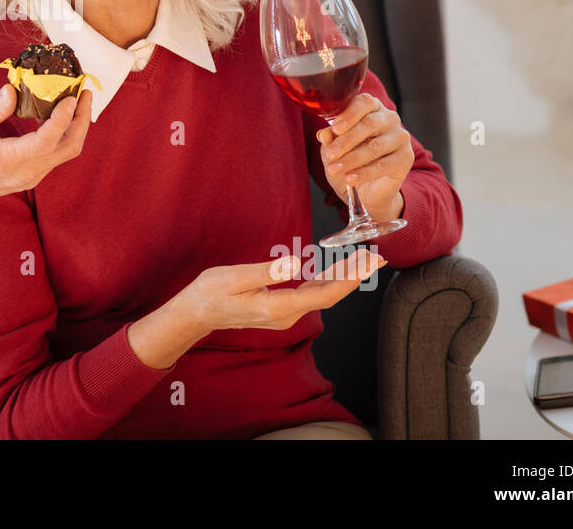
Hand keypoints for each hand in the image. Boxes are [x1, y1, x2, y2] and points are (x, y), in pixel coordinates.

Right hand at [0, 86, 92, 212]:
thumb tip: (13, 89)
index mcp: (7, 160)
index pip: (47, 141)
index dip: (64, 118)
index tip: (72, 97)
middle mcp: (24, 172)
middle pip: (68, 148)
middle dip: (82, 120)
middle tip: (85, 94)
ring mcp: (30, 178)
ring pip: (65, 153)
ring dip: (75, 127)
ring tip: (75, 101)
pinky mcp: (31, 177)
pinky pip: (56, 155)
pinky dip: (63, 135)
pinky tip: (57, 116)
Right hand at [180, 249, 386, 334]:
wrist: (195, 313)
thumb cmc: (210, 292)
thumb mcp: (233, 277)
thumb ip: (266, 272)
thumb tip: (295, 263)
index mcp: (277, 307)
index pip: (324, 294)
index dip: (349, 279)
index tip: (368, 264)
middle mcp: (286, 315)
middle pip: (329, 295)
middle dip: (354, 276)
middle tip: (377, 258)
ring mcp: (284, 315)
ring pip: (322, 295)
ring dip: (343, 278)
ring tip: (363, 261)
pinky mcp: (280, 309)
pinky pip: (311, 295)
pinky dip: (327, 282)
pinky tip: (336, 271)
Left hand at [316, 92, 411, 223]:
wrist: (365, 188)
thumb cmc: (349, 159)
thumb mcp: (334, 148)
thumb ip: (330, 139)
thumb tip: (324, 134)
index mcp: (371, 108)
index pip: (364, 102)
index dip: (349, 114)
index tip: (335, 129)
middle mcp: (389, 118)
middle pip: (369, 124)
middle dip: (346, 141)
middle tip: (330, 155)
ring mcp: (400, 137)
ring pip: (375, 146)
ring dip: (351, 159)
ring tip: (334, 169)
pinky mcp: (406, 158)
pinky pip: (384, 165)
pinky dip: (364, 173)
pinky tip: (350, 178)